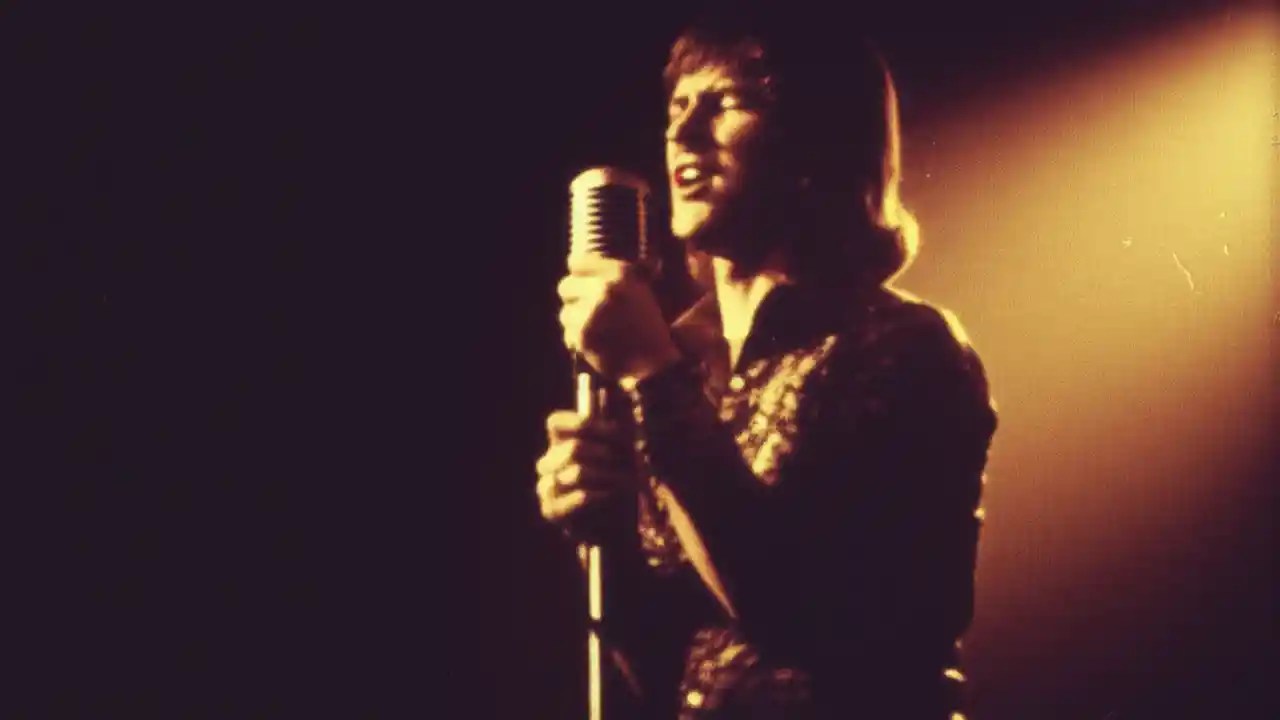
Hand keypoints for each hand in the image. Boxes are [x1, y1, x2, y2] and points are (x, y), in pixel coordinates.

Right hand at [535, 410, 638, 541]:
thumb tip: (607, 390)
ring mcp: (546, 487)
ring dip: (610, 475)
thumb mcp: (621, 452)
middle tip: (630, 461)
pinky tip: (612, 496)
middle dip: (608, 453)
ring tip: (628, 481)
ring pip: (577, 471)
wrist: (616, 528)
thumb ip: (613, 425)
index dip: (584, 423)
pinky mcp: (551, 510)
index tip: (616, 432)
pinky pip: (577, 495)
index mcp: (559, 445)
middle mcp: (547, 464)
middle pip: (573, 446)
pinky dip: (600, 494)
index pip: (555, 423)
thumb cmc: (617, 487)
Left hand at [557, 254, 680, 382]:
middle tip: (586, 307)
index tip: (581, 280)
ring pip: (565, 313)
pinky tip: (595, 342)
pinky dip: (578, 339)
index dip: (579, 273)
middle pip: (565, 287)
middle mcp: (603, 290)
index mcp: (619, 274)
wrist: (656, 360)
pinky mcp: (583, 336)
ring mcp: (591, 313)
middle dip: (574, 298)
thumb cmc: (650, 325)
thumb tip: (594, 262)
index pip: (578, 263)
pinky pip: (568, 333)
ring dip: (576, 321)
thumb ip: (616, 274)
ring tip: (594, 328)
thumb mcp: (642, 289)